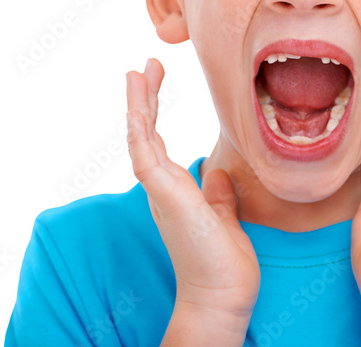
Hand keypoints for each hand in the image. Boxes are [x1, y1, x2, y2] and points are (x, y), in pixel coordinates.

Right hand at [125, 58, 259, 320]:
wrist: (221, 296)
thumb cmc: (223, 263)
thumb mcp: (224, 217)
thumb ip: (218, 194)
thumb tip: (215, 174)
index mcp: (174, 187)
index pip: (157, 139)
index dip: (152, 107)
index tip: (154, 76)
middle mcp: (162, 186)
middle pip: (144, 132)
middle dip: (143, 96)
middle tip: (146, 64)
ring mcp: (160, 191)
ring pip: (141, 139)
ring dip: (138, 105)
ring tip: (137, 72)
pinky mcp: (165, 197)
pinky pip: (145, 159)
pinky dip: (139, 133)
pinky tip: (136, 111)